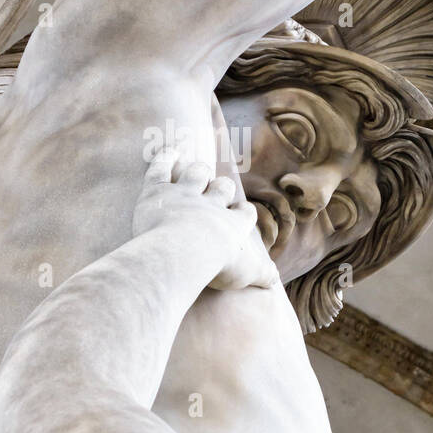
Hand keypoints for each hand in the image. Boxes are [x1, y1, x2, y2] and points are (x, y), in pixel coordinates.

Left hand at [133, 146, 278, 291]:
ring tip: (200, 172)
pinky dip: (165, 158)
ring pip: (196, 174)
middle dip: (222, 187)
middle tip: (220, 189)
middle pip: (222, 188)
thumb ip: (262, 275)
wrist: (184, 252)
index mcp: (233, 224)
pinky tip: (169, 151)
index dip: (243, 212)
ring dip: (199, 172)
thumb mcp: (246, 274)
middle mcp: (211, 204)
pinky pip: (161, 168)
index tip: (243, 213)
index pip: (244, 214)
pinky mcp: (158, 191)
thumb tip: (274, 281)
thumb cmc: (217, 266)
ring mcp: (184, 194)